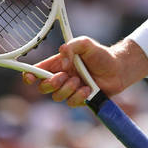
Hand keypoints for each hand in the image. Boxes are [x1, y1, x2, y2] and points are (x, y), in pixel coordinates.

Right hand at [23, 37, 147, 107]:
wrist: (118, 68)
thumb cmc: (101, 55)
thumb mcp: (85, 44)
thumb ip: (71, 47)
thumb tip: (62, 61)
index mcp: (59, 64)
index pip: (38, 71)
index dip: (30, 75)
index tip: (29, 78)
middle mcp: (62, 77)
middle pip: (43, 87)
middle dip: (51, 84)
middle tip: (64, 76)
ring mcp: (70, 90)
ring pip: (57, 96)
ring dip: (67, 89)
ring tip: (81, 81)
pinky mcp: (79, 100)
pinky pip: (71, 103)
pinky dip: (78, 96)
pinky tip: (88, 89)